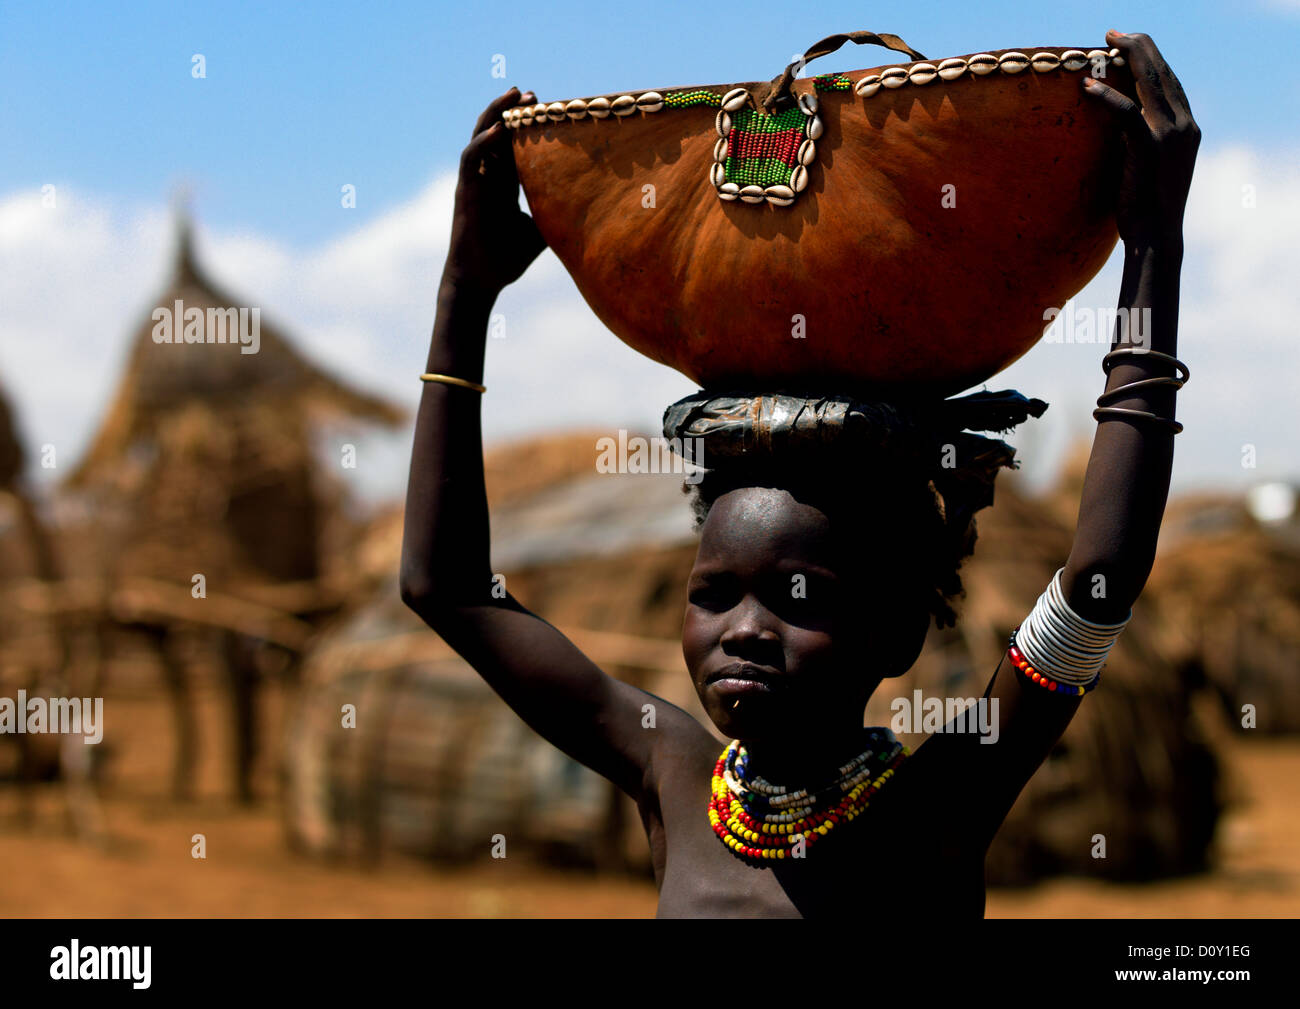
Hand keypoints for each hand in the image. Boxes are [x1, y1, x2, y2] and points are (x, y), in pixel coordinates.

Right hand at [442, 87, 547, 298]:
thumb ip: (555, 215)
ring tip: (514, 95)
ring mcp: (474, 183)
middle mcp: (487, 179)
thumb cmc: (506, 260)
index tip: (545, 108)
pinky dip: (484, 142)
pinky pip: (471, 159)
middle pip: (497, 134)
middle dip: (512, 111)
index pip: (513, 147)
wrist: (481, 281)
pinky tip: (499, 129)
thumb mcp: (540, 233)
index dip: (526, 127)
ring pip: (481, 137)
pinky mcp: (465, 192)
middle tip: (532, 93)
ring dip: (496, 114)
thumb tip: (589, 211)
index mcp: (503, 186)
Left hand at [1083, 31, 1199, 250]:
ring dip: (1127, 57)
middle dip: (1138, 46)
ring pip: (1149, 80)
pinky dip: (1105, 95)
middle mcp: (1184, 125)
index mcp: (1187, 128)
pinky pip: (1125, 110)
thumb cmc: (1144, 208)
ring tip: (1105, 44)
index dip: (1149, 58)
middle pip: (1162, 71)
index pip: (1170, 81)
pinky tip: (1086, 86)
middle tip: (1113, 33)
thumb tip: (1113, 127)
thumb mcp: (1146, 166)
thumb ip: (1138, 141)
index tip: (1126, 44)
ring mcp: (1170, 134)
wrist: (1156, 237)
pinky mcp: (1149, 146)